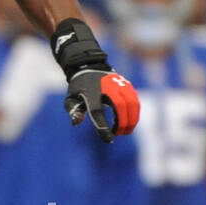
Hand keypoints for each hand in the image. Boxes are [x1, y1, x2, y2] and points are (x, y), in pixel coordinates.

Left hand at [51, 17, 139, 142]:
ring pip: (131, 102)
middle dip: (122, 123)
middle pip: (119, 106)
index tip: (108, 139)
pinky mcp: (127, 84)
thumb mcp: (70, 97)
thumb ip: (73, 110)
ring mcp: (119, 84)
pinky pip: (135, 99)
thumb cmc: (80, 86)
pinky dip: (135, 112)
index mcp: (91, 93)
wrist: (89, 65)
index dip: (103, 127)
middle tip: (119, 134)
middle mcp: (107, 87)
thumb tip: (76, 122)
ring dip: (132, 119)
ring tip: (128, 130)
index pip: (97, 112)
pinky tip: (132, 120)